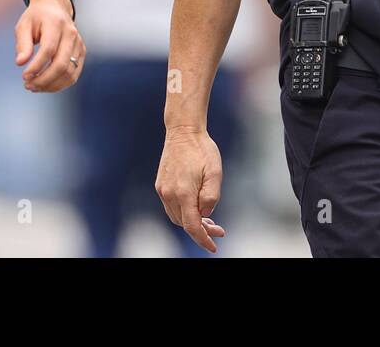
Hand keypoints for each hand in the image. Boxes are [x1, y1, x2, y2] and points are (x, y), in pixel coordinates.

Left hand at [13, 0, 81, 91]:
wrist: (54, 7)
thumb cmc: (36, 18)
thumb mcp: (23, 26)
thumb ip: (22, 44)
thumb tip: (20, 63)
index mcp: (55, 23)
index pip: (48, 50)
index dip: (36, 66)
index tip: (24, 76)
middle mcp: (71, 33)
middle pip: (61, 64)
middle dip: (43, 80)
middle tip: (28, 85)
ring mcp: (78, 43)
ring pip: (69, 73)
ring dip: (51, 85)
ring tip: (35, 87)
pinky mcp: (81, 52)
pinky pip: (74, 74)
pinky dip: (60, 84)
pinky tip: (46, 85)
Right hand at [155, 125, 227, 252]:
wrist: (183, 130)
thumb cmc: (202, 149)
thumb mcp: (215, 171)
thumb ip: (211, 195)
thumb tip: (205, 213)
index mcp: (183, 192)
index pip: (192, 226)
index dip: (203, 239)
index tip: (213, 247)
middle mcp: (169, 194)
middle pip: (184, 223)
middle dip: (201, 230)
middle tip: (218, 229)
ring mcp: (163, 189)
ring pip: (177, 217)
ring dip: (192, 222)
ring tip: (209, 219)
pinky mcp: (161, 185)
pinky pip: (172, 206)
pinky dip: (183, 212)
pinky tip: (196, 207)